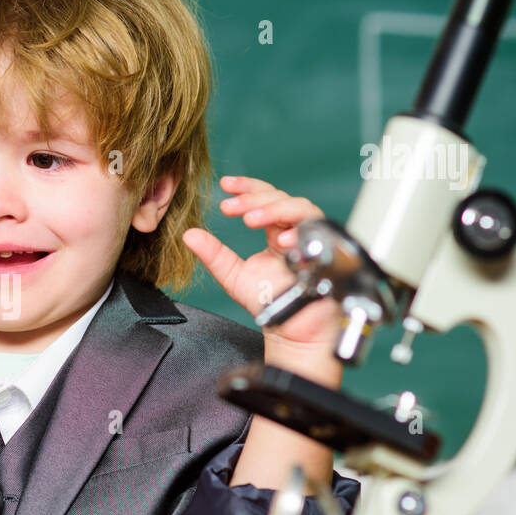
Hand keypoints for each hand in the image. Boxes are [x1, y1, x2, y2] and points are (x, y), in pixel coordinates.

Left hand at [182, 175, 339, 349]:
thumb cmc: (270, 302)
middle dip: (254, 198)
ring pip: (301, 209)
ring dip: (274, 210)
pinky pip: (319, 234)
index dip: (247, 187)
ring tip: (250, 218)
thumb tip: (189, 234)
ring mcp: (312, 239)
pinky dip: (299, 233)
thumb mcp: (233, 275)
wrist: (291, 330)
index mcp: (275, 231)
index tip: (225, 184)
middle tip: (230, 207)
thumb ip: (214, 254)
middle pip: (281, 199)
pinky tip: (281, 239)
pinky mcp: (327, 252)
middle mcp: (295, 231)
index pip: (264, 198)